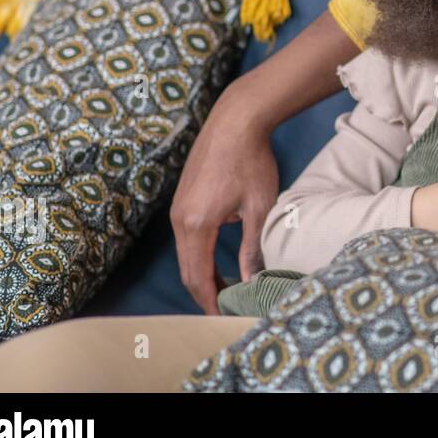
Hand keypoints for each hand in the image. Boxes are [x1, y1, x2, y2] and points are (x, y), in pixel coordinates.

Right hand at [171, 83, 279, 313]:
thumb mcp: (259, 207)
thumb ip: (253, 247)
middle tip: (226, 309)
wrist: (236, 120)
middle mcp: (179, 219)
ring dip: (203, 274)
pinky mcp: (184, 199)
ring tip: (226, 291)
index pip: (198, 276)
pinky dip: (201, 255)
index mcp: (196, 224)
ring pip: (186, 254)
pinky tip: (219, 261)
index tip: (223, 316)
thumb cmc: (251, 160)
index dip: (209, 300)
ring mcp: (178, 208)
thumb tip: (252, 280)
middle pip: (188, 269)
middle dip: (205, 292)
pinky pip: (188, 237)